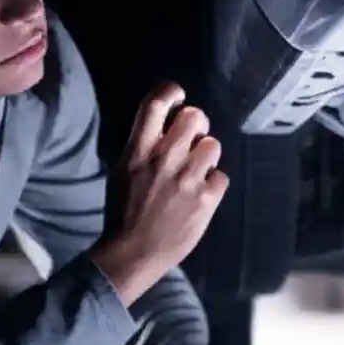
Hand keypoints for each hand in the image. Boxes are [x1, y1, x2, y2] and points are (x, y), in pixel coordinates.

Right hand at [92, 82, 229, 305]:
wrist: (133, 253)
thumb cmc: (124, 213)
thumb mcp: (122, 172)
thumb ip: (143, 147)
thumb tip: (165, 125)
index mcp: (138, 151)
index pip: (156, 103)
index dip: (171, 91)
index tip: (177, 97)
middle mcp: (164, 159)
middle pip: (194, 116)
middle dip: (196, 125)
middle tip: (191, 139)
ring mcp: (187, 179)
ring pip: (213, 145)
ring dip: (206, 156)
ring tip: (195, 173)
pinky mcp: (206, 200)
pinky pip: (221, 176)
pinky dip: (213, 186)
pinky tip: (200, 197)